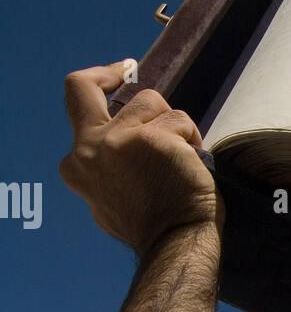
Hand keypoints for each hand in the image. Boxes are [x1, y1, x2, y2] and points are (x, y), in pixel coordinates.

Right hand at [61, 63, 223, 257]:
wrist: (173, 244)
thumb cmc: (152, 225)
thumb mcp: (107, 198)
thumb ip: (106, 167)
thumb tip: (117, 143)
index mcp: (77, 166)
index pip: (77, 110)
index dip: (99, 90)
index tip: (117, 80)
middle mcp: (89, 149)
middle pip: (83, 86)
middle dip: (107, 72)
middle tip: (128, 68)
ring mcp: (119, 141)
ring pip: (151, 103)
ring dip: (172, 125)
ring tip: (182, 157)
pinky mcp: (151, 138)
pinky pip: (179, 120)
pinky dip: (191, 139)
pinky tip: (193, 165)